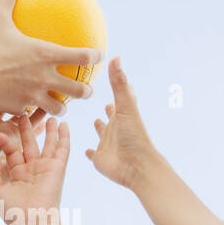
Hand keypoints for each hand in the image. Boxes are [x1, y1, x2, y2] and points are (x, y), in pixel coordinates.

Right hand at [0, 0, 102, 117]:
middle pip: (78, 90)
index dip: (94, 56)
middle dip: (85, 91)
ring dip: (61, 108)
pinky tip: (30, 112)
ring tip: (60, 107)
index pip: (81, 57)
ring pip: (58, 108)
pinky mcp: (18, 108)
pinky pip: (32, 114)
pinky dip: (33, 114)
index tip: (98, 55)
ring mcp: (33, 96)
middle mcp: (45, 78)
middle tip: (86, 89)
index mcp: (46, 55)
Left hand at [0, 115, 69, 224]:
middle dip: (26, 128)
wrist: (31, 222)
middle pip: (29, 143)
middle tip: (23, 113)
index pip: (11, 150)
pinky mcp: (57, 168)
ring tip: (48, 115)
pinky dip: (64, 137)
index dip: (2, 140)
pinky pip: (62, 150)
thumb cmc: (12, 212)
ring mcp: (46, 167)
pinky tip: (64, 125)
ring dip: (48, 130)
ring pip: (48, 144)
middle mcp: (32, 168)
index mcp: (17, 172)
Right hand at [85, 56, 156, 189]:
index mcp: (122, 115)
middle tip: (103, 99)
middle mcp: (116, 128)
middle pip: (112, 116)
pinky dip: (91, 152)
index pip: (121, 97)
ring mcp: (108, 144)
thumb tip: (116, 57)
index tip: (116, 76)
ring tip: (96, 120)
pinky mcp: (101, 158)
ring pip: (104, 134)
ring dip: (100, 128)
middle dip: (109, 108)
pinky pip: (95, 154)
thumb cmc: (134, 136)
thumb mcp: (125, 106)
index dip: (119, 87)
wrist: (136, 167)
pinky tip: (87, 151)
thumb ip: (118, 83)